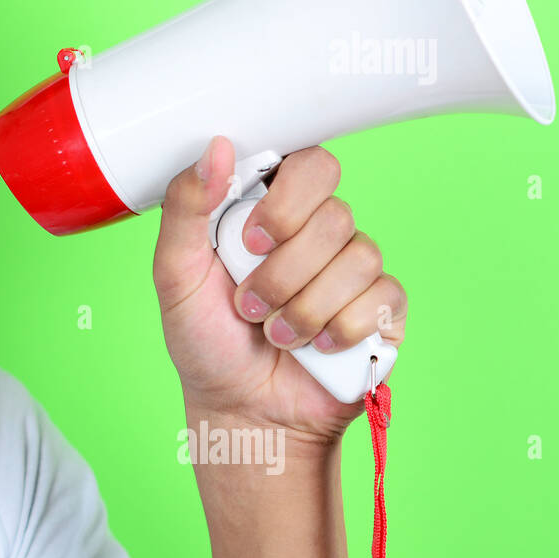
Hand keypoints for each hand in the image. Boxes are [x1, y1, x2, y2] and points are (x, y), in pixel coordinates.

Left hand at [152, 136, 406, 446]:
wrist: (239, 409)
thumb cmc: (205, 340)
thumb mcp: (176, 273)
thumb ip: (186, 207)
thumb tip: (216, 148)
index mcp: (272, 211)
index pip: (309, 164)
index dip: (287, 200)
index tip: (251, 242)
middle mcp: (318, 233)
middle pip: (336, 213)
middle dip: (285, 270)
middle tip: (249, 302)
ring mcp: (354, 270)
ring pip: (359, 259)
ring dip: (303, 308)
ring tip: (273, 333)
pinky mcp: (382, 310)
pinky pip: (382, 299)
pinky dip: (338, 330)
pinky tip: (313, 347)